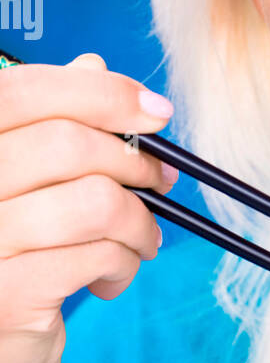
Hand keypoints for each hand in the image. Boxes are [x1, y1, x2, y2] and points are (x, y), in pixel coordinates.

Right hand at [0, 54, 175, 362]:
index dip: (100, 93)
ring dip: (138, 221)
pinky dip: (124, 263)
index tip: (156, 112)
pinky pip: (97, 256)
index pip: (22, 90)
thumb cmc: (10, 257)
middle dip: (134, 162)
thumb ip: (50, 124)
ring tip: (141, 241)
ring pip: (94, 202)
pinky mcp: (5, 294)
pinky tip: (113, 276)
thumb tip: (96, 68)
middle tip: (160, 184)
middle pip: (67, 144)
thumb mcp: (24, 185)